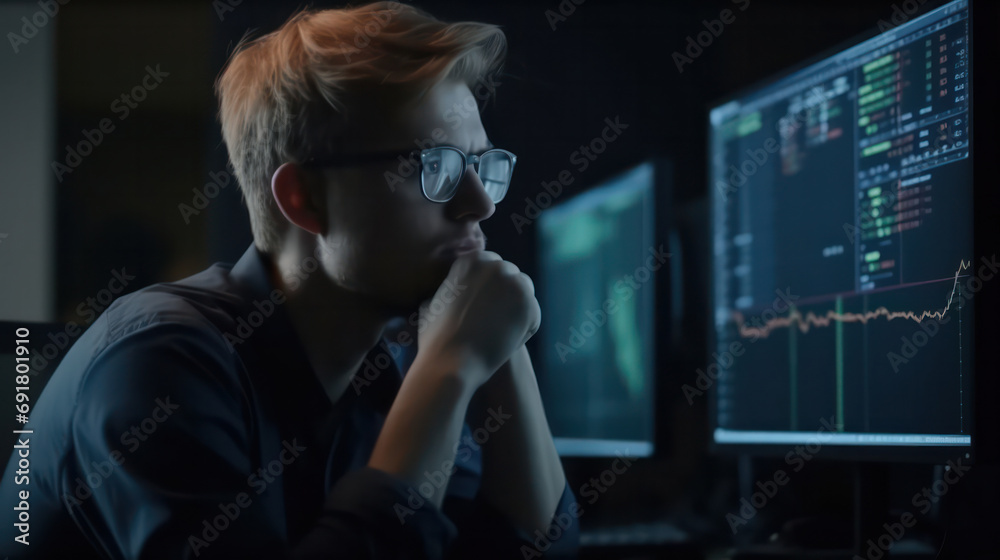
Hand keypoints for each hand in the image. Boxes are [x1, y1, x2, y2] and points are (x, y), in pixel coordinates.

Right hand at [416, 251, 540, 387]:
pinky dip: (523, 328)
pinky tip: (506, 341)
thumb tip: (455, 288)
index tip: (480, 305)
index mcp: (472, 260)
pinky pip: (532, 316)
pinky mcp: (531, 308)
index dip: (487, 287)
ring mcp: (516, 286)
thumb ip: (451, 288)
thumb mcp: (433, 300)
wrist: (451, 362)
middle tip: (492, 318)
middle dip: (504, 294)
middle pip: (510, 276)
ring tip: (499, 330)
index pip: (491, 266)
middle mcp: (497, 266)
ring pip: (524, 293)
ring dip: (516, 307)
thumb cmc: (436, 336)